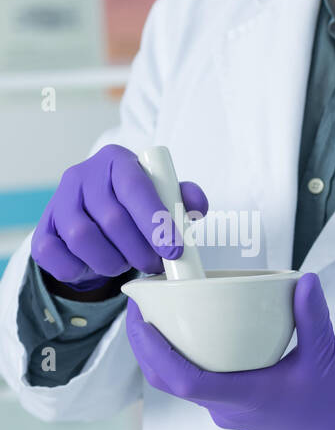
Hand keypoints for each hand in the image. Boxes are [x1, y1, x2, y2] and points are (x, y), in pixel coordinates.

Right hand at [32, 144, 206, 290]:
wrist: (97, 218)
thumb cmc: (138, 206)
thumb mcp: (165, 197)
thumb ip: (184, 198)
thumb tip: (196, 205)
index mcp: (117, 161)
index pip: (135, 188)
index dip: (155, 223)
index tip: (174, 251)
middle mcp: (82, 175)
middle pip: (111, 218)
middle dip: (140, 251)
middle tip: (155, 264)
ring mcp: (58, 200)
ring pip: (82, 237)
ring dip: (111, 261)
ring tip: (126, 263)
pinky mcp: (43, 228)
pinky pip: (54, 254)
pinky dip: (79, 268)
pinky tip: (96, 266)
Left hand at [125, 273, 334, 429]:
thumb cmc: (334, 398)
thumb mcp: (327, 353)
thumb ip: (313, 317)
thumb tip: (304, 281)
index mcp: (246, 397)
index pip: (184, 380)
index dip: (155, 351)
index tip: (143, 319)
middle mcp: (228, 408)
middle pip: (168, 381)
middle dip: (146, 346)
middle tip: (140, 307)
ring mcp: (228, 411)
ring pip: (178, 384)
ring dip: (161, 354)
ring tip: (158, 315)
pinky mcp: (232, 408)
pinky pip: (196, 383)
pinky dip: (183, 360)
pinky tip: (189, 334)